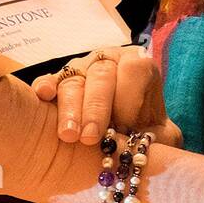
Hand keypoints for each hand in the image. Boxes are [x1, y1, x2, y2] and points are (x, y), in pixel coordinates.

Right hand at [31, 45, 183, 147]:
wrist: (122, 136)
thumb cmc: (142, 134)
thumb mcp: (160, 135)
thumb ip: (159, 136)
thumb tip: (147, 141)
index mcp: (138, 67)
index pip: (135, 69)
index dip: (129, 97)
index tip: (124, 126)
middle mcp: (109, 61)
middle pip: (101, 75)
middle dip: (96, 108)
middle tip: (90, 138)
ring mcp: (82, 68)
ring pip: (74, 80)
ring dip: (70, 108)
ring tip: (68, 135)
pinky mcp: (58, 81)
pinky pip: (50, 80)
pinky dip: (46, 86)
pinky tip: (43, 94)